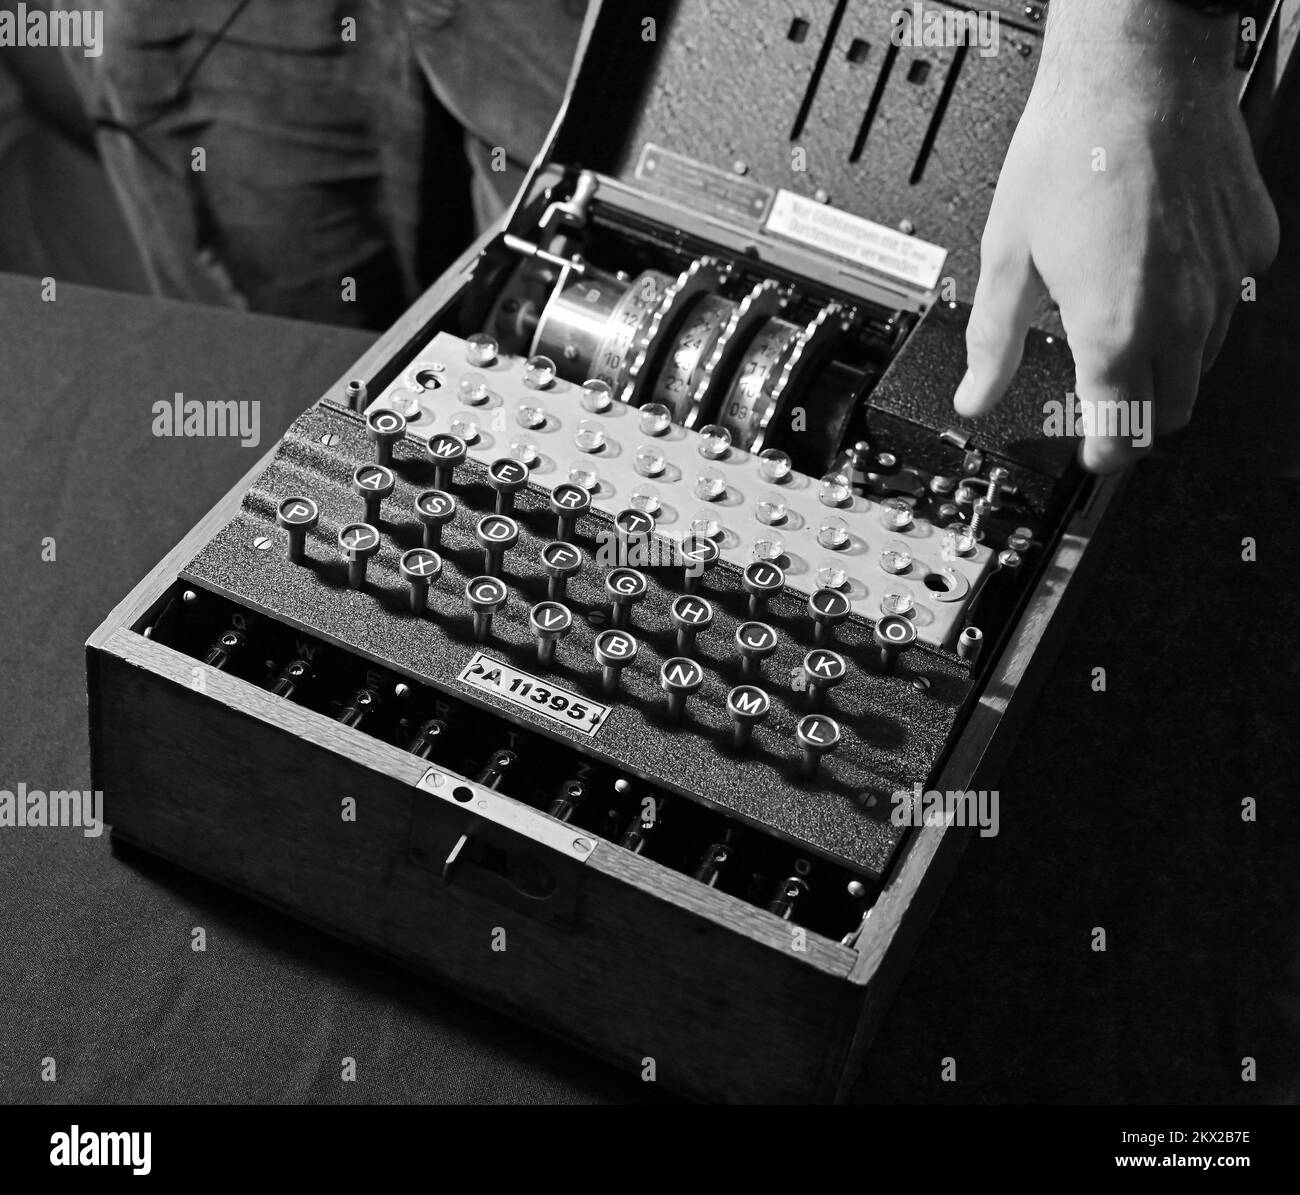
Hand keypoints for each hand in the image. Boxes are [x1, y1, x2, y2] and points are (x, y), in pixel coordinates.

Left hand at [955, 0, 1278, 472]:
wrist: (1138, 69)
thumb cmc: (1069, 150)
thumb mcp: (1008, 257)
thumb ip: (992, 343)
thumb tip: (974, 394)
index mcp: (1116, 329)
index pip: (1122, 436)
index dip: (1099, 455)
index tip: (1085, 452)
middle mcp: (1183, 315)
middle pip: (1171, 413)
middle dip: (1135, 422)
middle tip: (1100, 403)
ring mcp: (1225, 280)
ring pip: (1205, 365)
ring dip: (1167, 371)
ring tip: (1123, 337)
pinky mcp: (1251, 244)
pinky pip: (1230, 305)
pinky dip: (1199, 312)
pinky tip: (1160, 280)